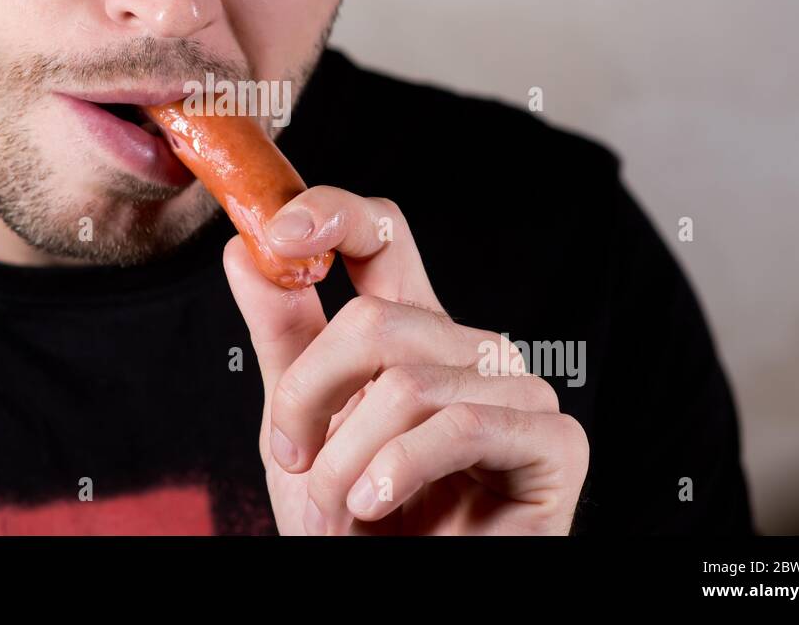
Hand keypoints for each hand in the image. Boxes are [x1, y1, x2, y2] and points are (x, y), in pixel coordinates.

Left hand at [222, 187, 589, 534]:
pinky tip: (380, 506)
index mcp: (412, 331)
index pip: (381, 235)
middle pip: (375, 318)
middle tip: (294, 460)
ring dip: (348, 462)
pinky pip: (461, 423)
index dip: (333, 212)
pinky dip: (401, 470)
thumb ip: (282, 336)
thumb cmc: (356, 524)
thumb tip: (243, 251)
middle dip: (309, 399)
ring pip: (407, 383)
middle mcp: (468, 348)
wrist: (393, 600)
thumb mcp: (300, 424)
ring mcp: (518, 390)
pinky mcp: (555, 442)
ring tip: (344, 509)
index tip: (277, 232)